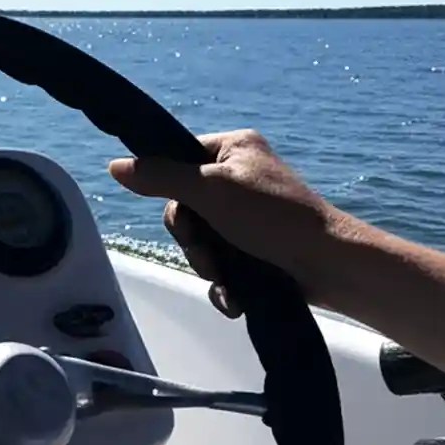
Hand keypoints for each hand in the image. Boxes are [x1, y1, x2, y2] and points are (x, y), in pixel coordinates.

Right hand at [108, 129, 358, 315]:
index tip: (185, 215)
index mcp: (233, 148)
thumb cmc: (272, 216)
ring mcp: (247, 214)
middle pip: (184, 206)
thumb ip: (161, 177)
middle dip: (192, 239)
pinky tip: (234, 296)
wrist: (329, 264)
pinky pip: (221, 261)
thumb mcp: (210, 190)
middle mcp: (239, 176)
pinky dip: (224, 281)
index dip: (173, 190)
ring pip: (200, 239)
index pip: (178, 159)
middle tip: (207, 253)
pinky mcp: (256, 248)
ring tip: (226, 279)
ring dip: (207, 264)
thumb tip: (115, 165)